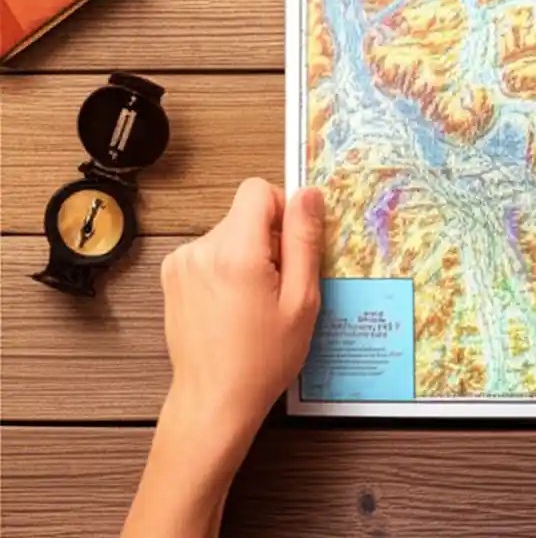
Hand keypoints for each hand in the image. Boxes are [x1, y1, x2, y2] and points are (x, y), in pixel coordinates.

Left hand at [160, 178, 324, 436]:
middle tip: (279, 286)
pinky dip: (227, 269)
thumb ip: (305, 240)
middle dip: (268, 240)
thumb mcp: (302, 300)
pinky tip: (234, 305)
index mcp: (235, 252)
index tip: (292, 246)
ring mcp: (181, 263)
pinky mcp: (172, 276)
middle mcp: (201, 250)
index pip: (257, 190)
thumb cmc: (263, 358)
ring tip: (255, 301)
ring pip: (229, 234)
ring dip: (247, 256)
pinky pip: (210, 252)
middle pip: (244, 215)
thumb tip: (309, 194)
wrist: (215, 398)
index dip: (282, 209)